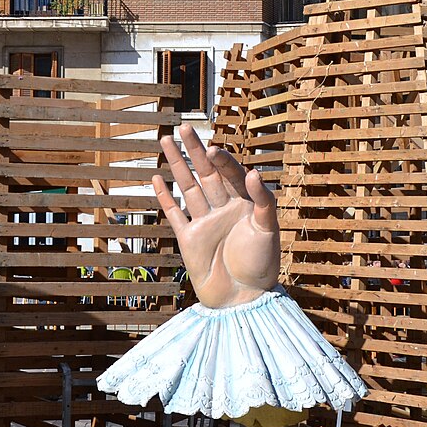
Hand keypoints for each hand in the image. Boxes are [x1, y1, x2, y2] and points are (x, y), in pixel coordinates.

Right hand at [155, 125, 279, 308]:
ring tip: (166, 141)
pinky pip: (174, 213)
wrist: (243, 300)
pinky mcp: (188, 239)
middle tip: (183, 127)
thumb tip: (253, 172)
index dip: (222, 160)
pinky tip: (157, 178)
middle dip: (194, 150)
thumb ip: (262, 201)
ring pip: (188, 187)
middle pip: (205, 173)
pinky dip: (165, 197)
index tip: (212, 148)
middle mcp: (223, 209)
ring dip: (177, 164)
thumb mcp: (269, 230)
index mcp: (244, 205)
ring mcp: (204, 222)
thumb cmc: (261, 266)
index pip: (230, 174)